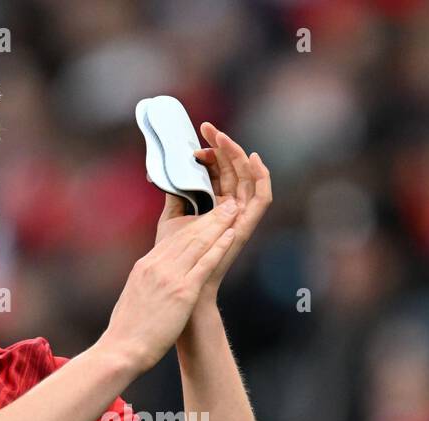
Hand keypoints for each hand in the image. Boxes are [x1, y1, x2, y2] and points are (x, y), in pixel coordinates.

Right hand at [102, 199, 239, 373]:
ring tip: (232, 210)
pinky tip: (231, 235)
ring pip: (198, 243)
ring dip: (218, 224)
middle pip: (187, 235)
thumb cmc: (126, 331)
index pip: (172, 239)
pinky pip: (204, 263)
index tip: (205, 214)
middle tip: (225, 202)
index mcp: (144, 266)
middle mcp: (156, 266)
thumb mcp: (133, 298)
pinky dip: (219, 246)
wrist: (122, 349)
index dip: (192, 224)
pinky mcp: (182, 292)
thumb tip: (151, 283)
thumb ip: (145, 284)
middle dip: (209, 217)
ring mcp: (170, 277)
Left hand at [154, 121, 272, 297]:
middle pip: (233, 169)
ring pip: (247, 177)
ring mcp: (240, 216)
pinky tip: (254, 157)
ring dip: (239, 154)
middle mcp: (230, 208)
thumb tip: (165, 172)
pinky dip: (263, 176)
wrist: (184, 284)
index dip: (209, 153)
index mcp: (214, 204)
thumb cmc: (177, 256)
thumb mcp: (173, 217)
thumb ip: (175, 194)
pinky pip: (263, 198)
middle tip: (208, 128)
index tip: (194, 142)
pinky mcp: (248, 225)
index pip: (217, 170)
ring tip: (224, 137)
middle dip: (222, 146)